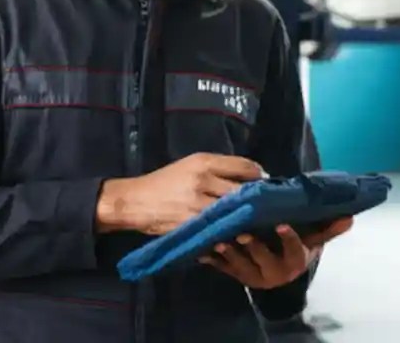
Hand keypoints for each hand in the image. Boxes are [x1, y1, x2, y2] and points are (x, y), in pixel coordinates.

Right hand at [96, 153, 263, 234]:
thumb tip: (252, 176)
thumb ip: (219, 169)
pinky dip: (227, 234)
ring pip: (232, 214)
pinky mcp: (191, 225)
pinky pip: (216, 230)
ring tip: (253, 224)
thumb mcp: (191, 166)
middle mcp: (203, 181)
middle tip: (264, 208)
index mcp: (204, 162)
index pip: (245, 167)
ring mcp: (197, 204)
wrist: (134, 201)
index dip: (259, 177)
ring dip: (244, 220)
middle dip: (255, 201)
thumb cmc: (165, 182)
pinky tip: (232, 236)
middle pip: (242, 191)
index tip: (264, 186)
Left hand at [198, 217, 354, 289]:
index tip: (281, 225)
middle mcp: (275, 272)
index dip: (289, 239)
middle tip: (243, 233)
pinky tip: (204, 249)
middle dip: (253, 247)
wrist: (281, 270)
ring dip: (229, 254)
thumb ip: (328, 229)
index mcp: (295, 261)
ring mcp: (254, 276)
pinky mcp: (237, 275)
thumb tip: (349, 217)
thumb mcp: (313, 240)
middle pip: (264, 260)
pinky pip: (224, 269)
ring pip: (241, 266)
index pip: (295, 250)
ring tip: (219, 240)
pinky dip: (213, 260)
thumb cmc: (298, 247)